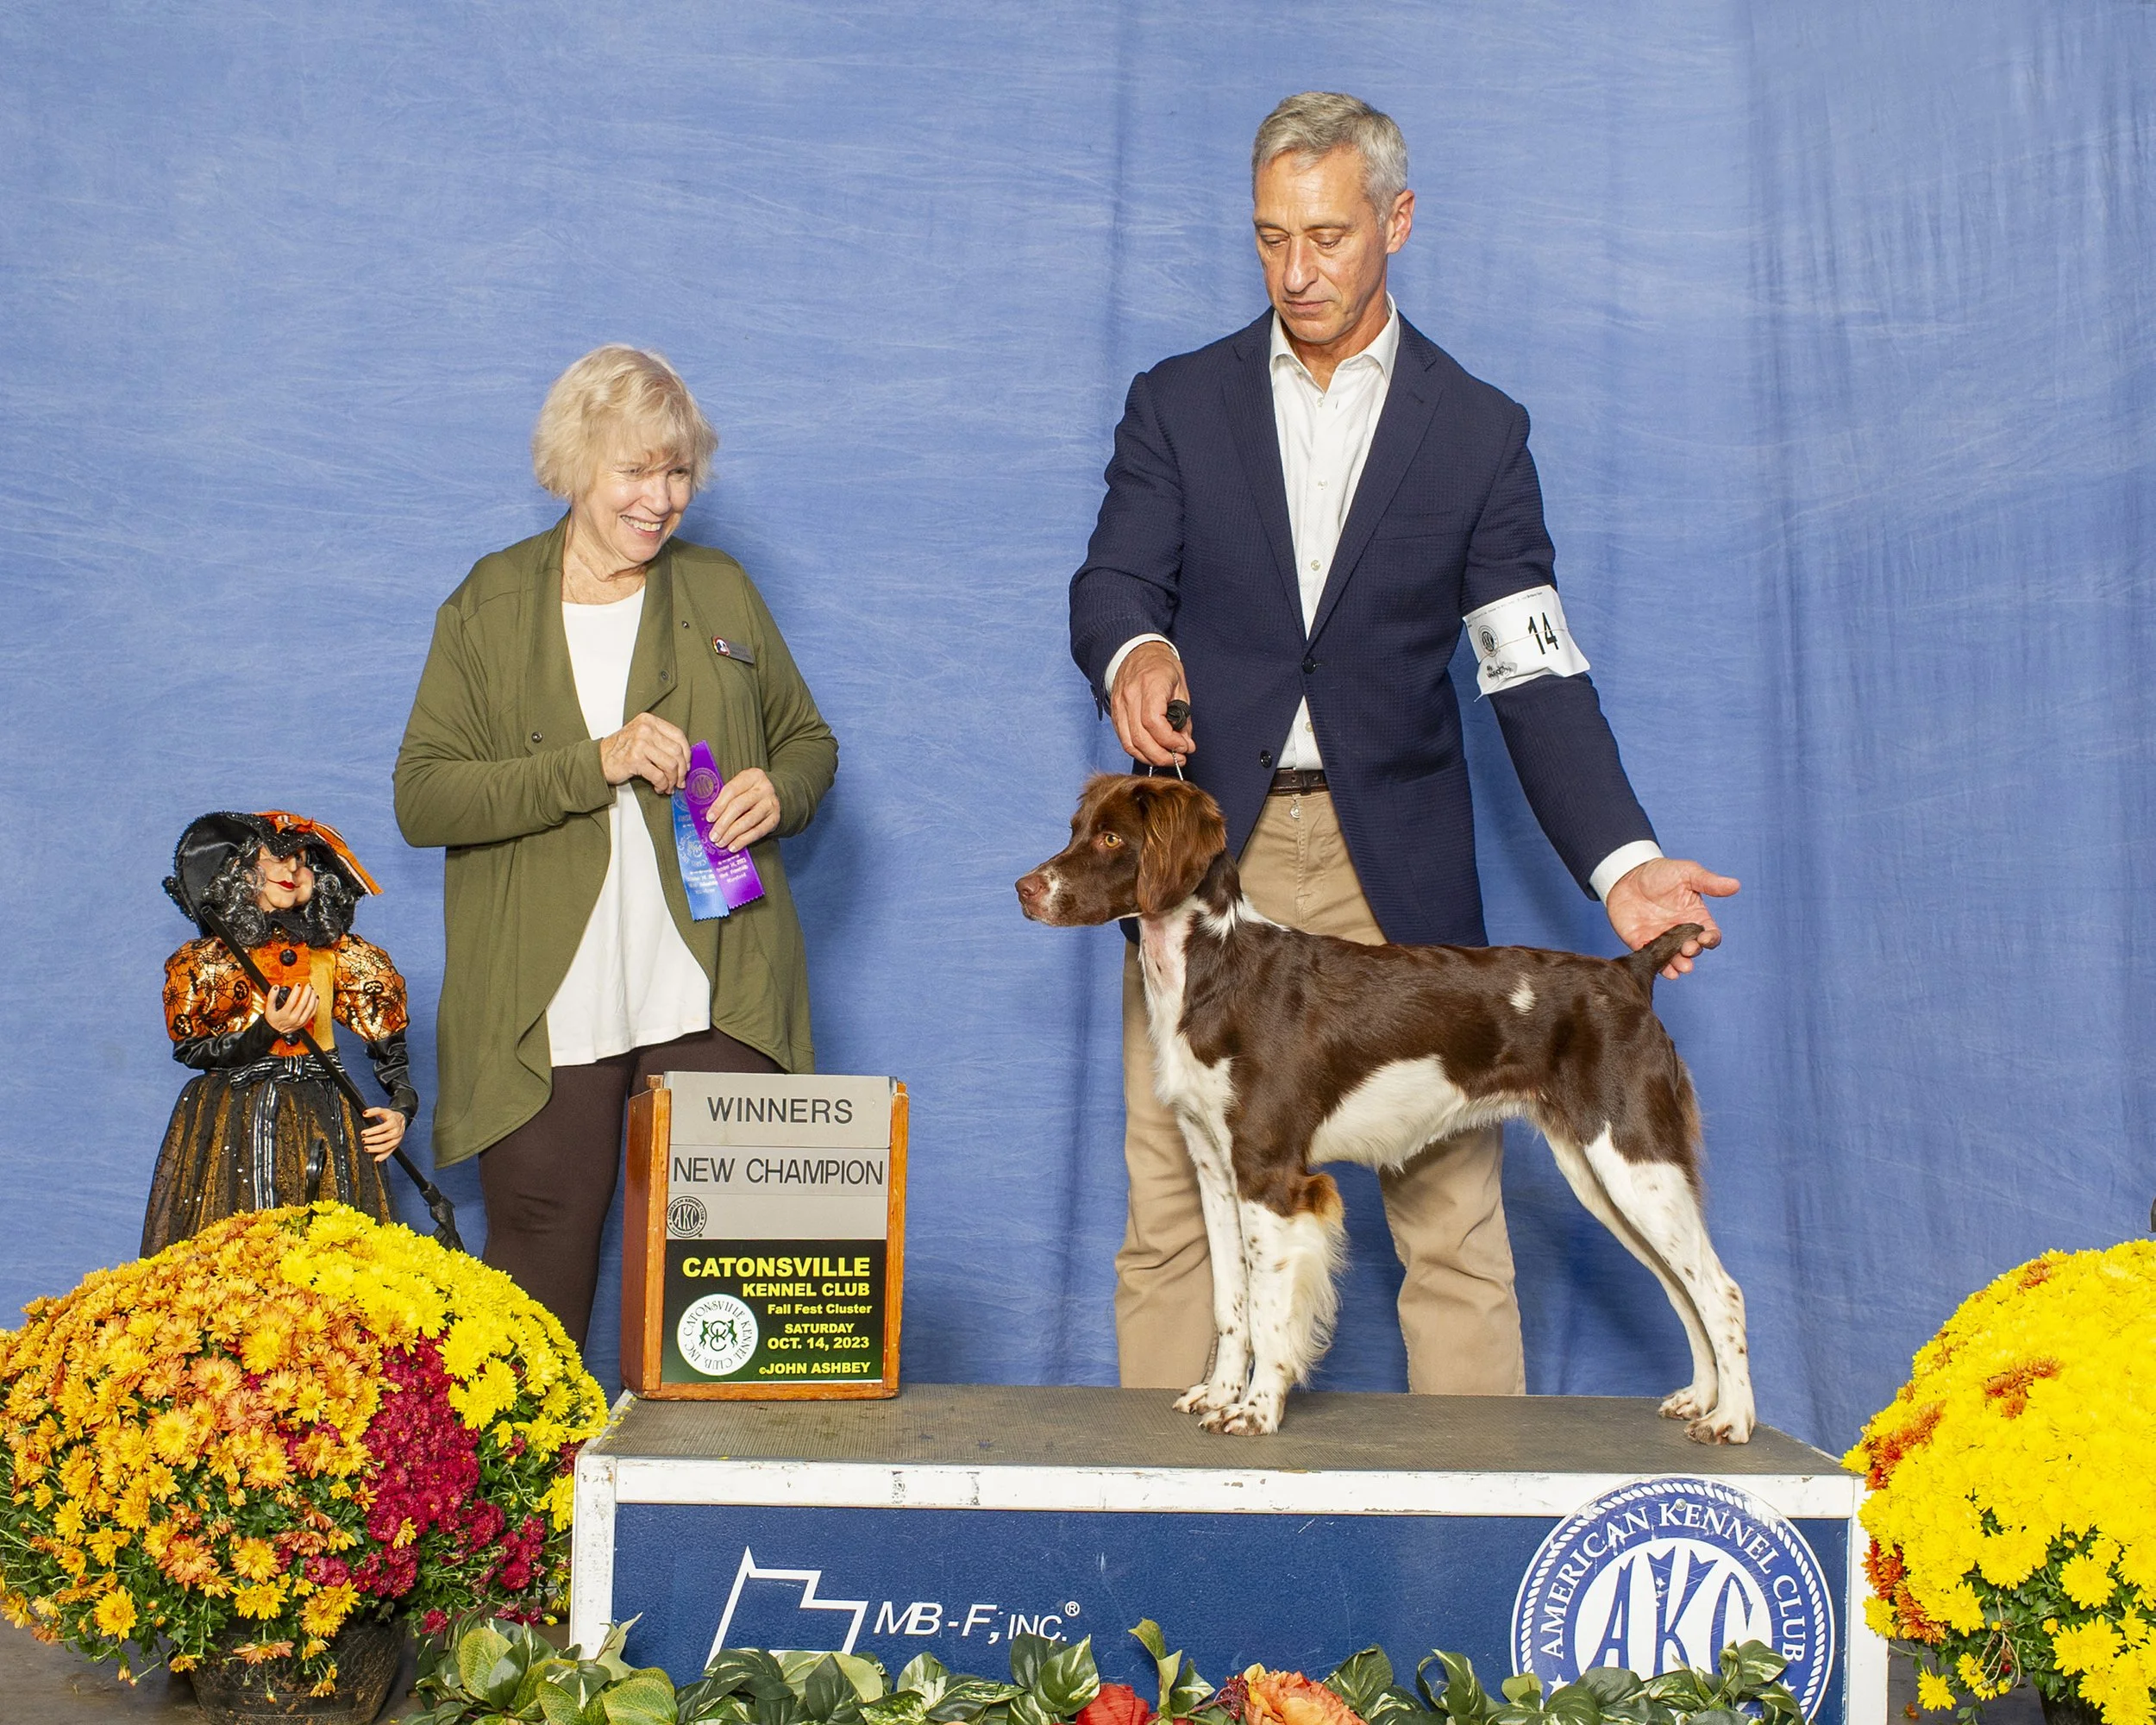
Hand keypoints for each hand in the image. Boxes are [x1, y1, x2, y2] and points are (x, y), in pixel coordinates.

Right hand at [263, 983, 317, 1035]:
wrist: (276, 1030)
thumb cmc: (273, 1019)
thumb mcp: (269, 1008)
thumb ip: (271, 997)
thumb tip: (275, 987)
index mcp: (284, 1015)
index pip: (291, 1002)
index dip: (296, 992)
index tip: (298, 984)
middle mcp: (293, 1019)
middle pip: (302, 1004)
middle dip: (306, 993)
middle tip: (308, 985)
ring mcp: (300, 1021)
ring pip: (309, 1008)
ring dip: (312, 997)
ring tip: (312, 990)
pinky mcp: (304, 1022)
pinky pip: (312, 1012)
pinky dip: (315, 1004)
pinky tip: (315, 997)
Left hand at [360, 1107, 405, 1161]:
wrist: (402, 1120)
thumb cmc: (390, 1116)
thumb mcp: (384, 1111)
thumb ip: (374, 1111)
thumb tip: (364, 1113)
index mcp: (393, 1122)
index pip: (381, 1128)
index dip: (371, 1131)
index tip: (363, 1133)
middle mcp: (396, 1131)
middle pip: (383, 1138)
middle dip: (372, 1140)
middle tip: (363, 1140)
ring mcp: (397, 1139)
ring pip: (386, 1146)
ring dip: (375, 1149)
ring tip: (366, 1148)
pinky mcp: (396, 1145)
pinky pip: (390, 1152)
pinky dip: (383, 1156)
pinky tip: (376, 1159)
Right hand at [600, 713, 691, 794]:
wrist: (598, 759)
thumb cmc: (621, 750)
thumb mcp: (641, 736)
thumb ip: (661, 741)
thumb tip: (684, 759)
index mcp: (649, 721)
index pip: (679, 735)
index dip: (687, 753)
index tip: (686, 765)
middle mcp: (645, 729)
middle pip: (677, 751)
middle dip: (681, 770)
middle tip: (679, 781)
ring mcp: (640, 743)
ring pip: (671, 764)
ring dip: (672, 780)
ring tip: (668, 785)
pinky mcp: (635, 759)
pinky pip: (659, 776)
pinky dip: (662, 785)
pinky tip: (659, 787)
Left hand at [706, 767, 780, 851]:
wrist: (774, 795)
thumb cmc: (750, 791)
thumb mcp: (740, 786)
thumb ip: (726, 797)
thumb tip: (709, 817)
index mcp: (752, 776)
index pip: (731, 790)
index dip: (718, 805)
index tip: (709, 819)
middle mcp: (763, 789)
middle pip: (739, 806)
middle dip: (723, 823)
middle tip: (713, 836)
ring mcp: (770, 804)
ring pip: (748, 821)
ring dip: (732, 834)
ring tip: (721, 842)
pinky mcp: (775, 819)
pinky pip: (757, 832)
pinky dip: (744, 840)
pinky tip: (733, 846)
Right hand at [1110, 641, 1193, 767]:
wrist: (1136, 651)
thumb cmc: (1161, 666)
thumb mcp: (1180, 687)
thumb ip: (1183, 717)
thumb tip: (1185, 744)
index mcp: (1150, 685)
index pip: (1154, 722)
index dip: (1170, 741)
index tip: (1185, 747)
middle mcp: (1130, 696)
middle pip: (1140, 738)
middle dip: (1161, 755)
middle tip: (1179, 759)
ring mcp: (1119, 706)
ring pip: (1129, 743)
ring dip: (1149, 757)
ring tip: (1167, 759)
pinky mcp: (1115, 713)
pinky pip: (1124, 739)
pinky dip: (1139, 751)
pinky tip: (1152, 752)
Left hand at [1605, 857, 1740, 978]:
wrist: (1627, 874)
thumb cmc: (1661, 872)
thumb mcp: (1687, 873)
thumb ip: (1709, 882)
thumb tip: (1735, 885)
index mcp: (1696, 917)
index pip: (1710, 934)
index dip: (1711, 939)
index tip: (1706, 938)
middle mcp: (1681, 931)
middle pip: (1693, 949)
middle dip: (1693, 952)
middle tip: (1687, 949)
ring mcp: (1662, 939)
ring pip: (1675, 959)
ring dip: (1680, 965)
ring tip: (1682, 966)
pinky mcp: (1642, 942)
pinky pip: (1653, 959)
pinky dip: (1660, 967)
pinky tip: (1666, 971)